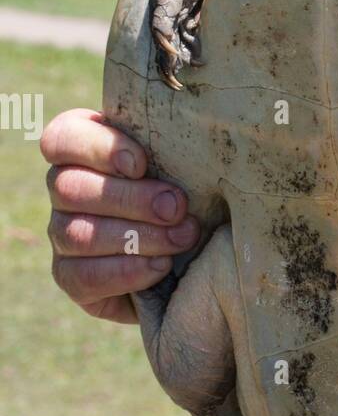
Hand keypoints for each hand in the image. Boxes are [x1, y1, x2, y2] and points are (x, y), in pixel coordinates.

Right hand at [41, 108, 197, 323]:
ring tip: (181, 238)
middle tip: (176, 208)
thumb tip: (198, 145)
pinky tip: (160, 266)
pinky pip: (85, 276)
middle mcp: (63, 190)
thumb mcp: (185, 169)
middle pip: (70, 188)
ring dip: (136, 238)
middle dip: (131, 199)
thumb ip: (176, 152)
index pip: (62, 138)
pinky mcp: (70, 277)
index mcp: (84, 151)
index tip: (141, 164)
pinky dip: (127, 271)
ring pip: (78, 233)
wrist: (189, 262)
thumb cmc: (188, 198)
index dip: (97, 149)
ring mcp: (62, 234)